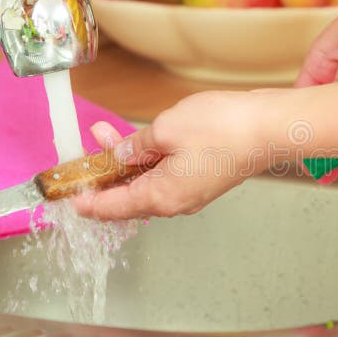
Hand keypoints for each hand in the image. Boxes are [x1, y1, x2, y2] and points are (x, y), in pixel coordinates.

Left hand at [74, 91, 268, 219]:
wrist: (268, 128)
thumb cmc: (223, 130)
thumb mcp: (165, 130)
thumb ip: (137, 146)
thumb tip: (122, 155)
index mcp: (161, 197)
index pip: (113, 207)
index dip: (88, 202)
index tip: (68, 197)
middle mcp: (175, 202)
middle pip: (128, 195)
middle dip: (103, 174)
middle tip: (84, 153)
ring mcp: (191, 191)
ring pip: (146, 182)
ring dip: (125, 161)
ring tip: (106, 133)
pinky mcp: (203, 178)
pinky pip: (165, 175)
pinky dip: (147, 160)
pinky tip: (140, 140)